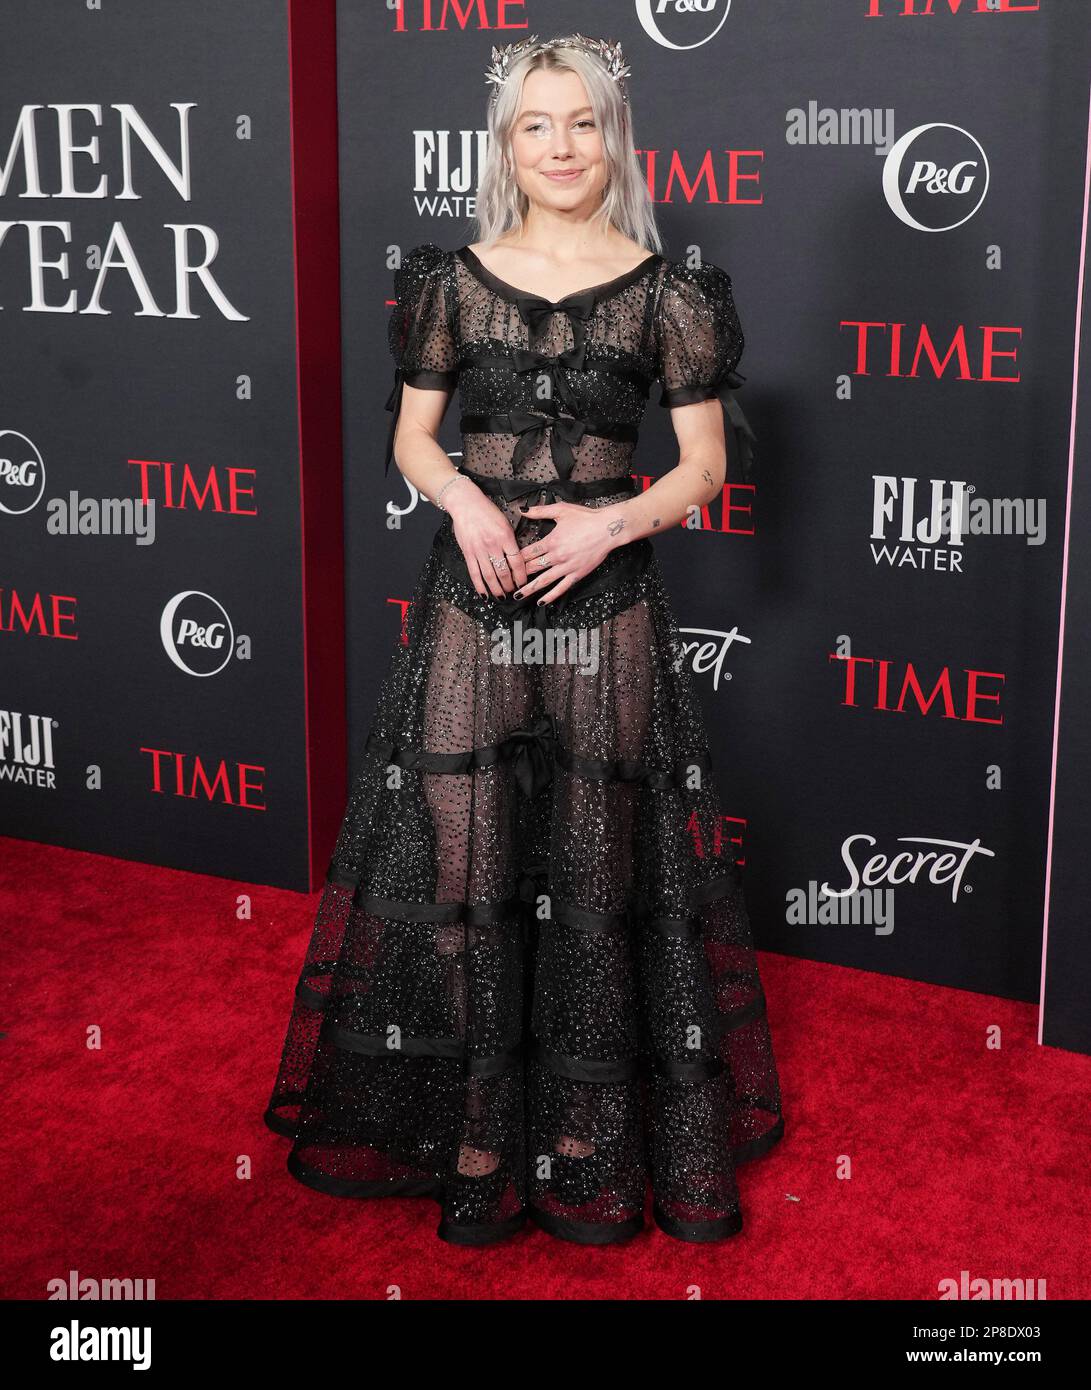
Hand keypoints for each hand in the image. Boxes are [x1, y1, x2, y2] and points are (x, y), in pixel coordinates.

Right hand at [444, 478, 529, 597]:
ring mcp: (479, 550)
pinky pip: (474, 573)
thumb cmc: (487, 512)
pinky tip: (484, 594)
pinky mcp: (468, 553)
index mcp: (505, 537)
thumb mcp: (506, 523)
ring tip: (501, 596)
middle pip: (503, 572)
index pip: (516, 562)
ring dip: (497, 589)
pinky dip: (480, 586)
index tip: (523, 583)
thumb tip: (517, 559)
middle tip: (513, 591)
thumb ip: (511, 541)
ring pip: (489, 576)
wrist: (466, 504)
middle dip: (509, 585)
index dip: (521, 576)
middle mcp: (492, 545)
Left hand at [512, 500, 627, 606]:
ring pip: (544, 581)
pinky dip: (551, 596)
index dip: (515, 559)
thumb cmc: (586, 518)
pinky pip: (562, 587)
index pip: (527, 553)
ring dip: (529, 589)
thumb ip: (539, 511)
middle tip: (507, 582)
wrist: (608, 528)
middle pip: (532, 567)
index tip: (506, 564)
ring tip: (517, 596)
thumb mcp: (561, 510)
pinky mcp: (577, 574)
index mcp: (551, 541)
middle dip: (519, 575)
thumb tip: (522, 510)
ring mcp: (567, 567)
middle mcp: (557, 556)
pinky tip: (542, 601)